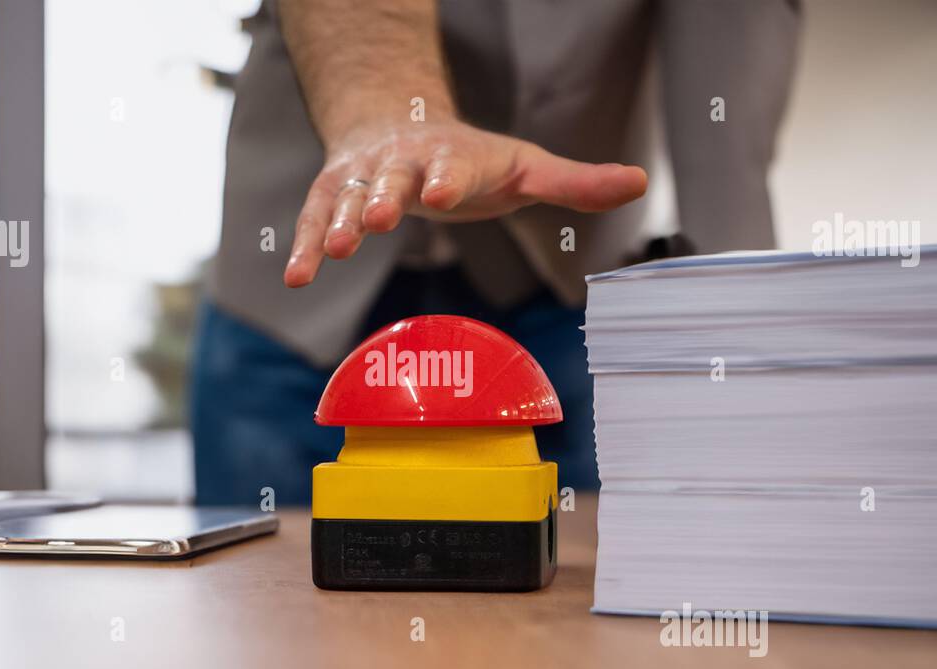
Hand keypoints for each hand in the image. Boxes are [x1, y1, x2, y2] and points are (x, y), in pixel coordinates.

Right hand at [283, 117, 647, 286]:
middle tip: (381, 220)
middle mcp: (405, 161)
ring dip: (344, 223)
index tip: (441, 192)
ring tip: (337, 251)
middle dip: (386, 196)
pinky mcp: (336, 195)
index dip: (447, 176)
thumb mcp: (524, 168)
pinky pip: (319, 220)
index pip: (453, 164)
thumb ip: (574, 182)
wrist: (396, 121)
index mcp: (455, 156)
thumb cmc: (470, 159)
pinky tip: (298, 279)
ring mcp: (365, 177)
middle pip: (394, 176)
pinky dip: (308, 247)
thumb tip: (638, 183)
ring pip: (351, 197)